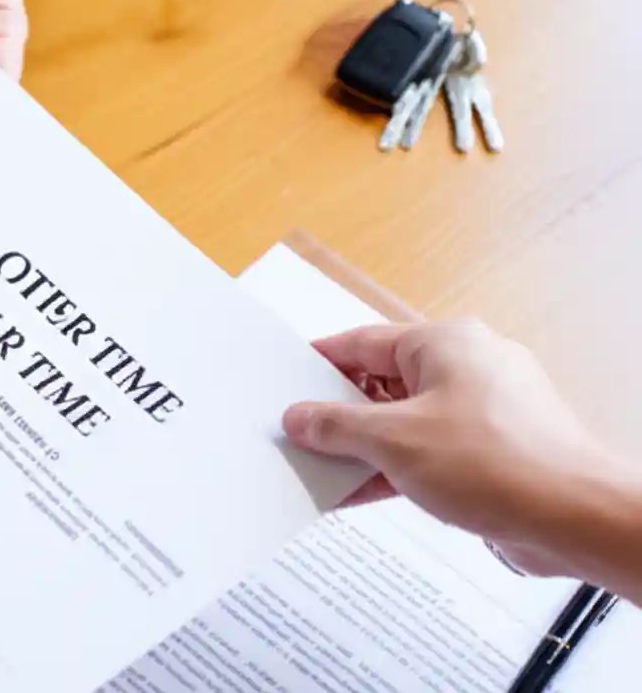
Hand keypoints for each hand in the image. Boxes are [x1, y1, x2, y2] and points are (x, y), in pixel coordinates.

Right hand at [282, 320, 641, 582]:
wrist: (575, 517)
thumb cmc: (499, 463)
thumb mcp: (392, 441)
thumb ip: (336, 426)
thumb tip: (300, 417)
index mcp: (444, 343)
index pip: (362, 343)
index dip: (319, 362)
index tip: (287, 380)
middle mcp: (466, 367)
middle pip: (382, 382)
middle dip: (339, 413)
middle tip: (297, 432)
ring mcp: (482, 409)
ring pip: (404, 420)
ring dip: (364, 447)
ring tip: (321, 468)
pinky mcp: (492, 449)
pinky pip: (428, 450)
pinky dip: (394, 467)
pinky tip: (358, 492)